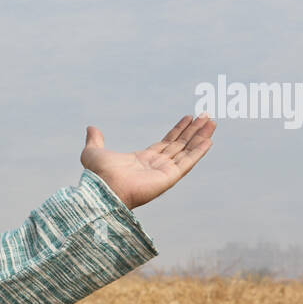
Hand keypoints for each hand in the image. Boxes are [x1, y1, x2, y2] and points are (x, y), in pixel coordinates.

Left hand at [80, 114, 215, 209]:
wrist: (103, 188)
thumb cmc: (97, 175)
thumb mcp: (93, 152)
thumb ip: (95, 140)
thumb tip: (91, 128)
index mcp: (142, 160)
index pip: (166, 143)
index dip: (178, 130)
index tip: (189, 117)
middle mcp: (156, 166)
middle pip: (180, 145)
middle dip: (193, 131)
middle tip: (206, 116)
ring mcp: (164, 172)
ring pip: (186, 151)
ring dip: (200, 136)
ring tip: (211, 122)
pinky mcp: (169, 177)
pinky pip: (187, 162)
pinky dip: (198, 151)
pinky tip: (209, 140)